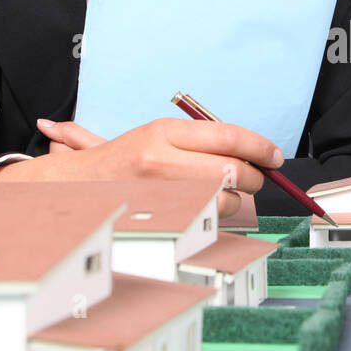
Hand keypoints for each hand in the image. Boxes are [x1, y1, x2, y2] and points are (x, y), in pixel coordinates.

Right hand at [36, 116, 279, 216]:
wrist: (76, 187)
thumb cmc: (123, 161)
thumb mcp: (157, 136)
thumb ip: (201, 140)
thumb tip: (252, 151)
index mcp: (163, 131)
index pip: (227, 135)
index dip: (259, 146)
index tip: (274, 155)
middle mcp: (162, 159)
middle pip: (232, 169)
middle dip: (254, 176)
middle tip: (257, 177)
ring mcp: (160, 192)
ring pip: (225, 199)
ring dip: (237, 200)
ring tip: (227, 194)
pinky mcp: (160, 217)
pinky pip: (208, 220)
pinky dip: (219, 215)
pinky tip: (208, 208)